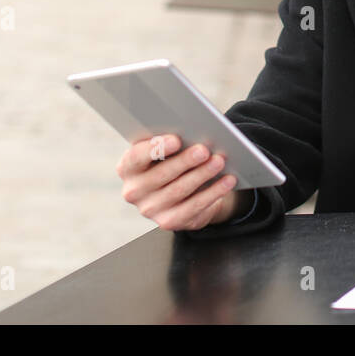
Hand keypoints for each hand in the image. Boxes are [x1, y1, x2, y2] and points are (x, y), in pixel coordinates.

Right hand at [116, 134, 240, 230]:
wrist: (178, 192)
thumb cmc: (170, 160)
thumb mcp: (164, 150)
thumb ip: (169, 142)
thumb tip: (193, 133)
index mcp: (127, 168)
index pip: (136, 158)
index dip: (155, 148)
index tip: (176, 139)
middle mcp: (133, 191)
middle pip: (161, 175)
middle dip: (185, 161)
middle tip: (204, 150)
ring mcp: (150, 210)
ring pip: (179, 190)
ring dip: (202, 174)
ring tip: (219, 161)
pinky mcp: (169, 222)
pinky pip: (194, 206)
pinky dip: (214, 192)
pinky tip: (228, 180)